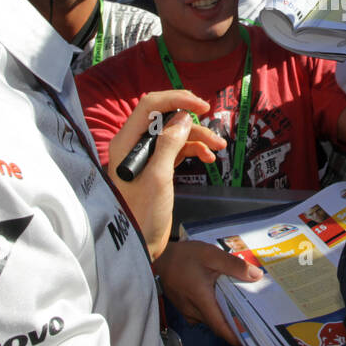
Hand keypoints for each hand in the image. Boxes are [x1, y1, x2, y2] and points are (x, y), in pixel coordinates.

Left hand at [106, 90, 225, 259]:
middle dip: (192, 121)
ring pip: (176, 134)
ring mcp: (147, 156)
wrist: (139, 245)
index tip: (202, 106)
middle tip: (214, 129)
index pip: (150, 105)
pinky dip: (195, 150)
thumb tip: (183, 117)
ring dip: (198, 137)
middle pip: (166, 118)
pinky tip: (208, 158)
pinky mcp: (158, 168)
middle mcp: (135, 145)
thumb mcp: (158, 178)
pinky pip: (179, 149)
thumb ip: (168, 144)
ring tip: (218, 148)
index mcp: (127, 142)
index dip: (177, 99)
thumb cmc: (143, 214)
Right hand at [155, 240, 262, 345]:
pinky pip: (200, 314)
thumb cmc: (185, 256)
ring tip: (240, 308)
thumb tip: (257, 276)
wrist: (160, 255)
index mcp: (201, 300)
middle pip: (216, 324)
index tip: (249, 340)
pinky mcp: (182, 306)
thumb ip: (235, 266)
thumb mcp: (212, 255)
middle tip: (252, 319)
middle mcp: (192, 310)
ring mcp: (186, 310)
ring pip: (208, 319)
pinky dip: (212, 310)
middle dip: (232, 323)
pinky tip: (220, 299)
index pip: (220, 327)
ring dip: (222, 316)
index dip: (234, 336)